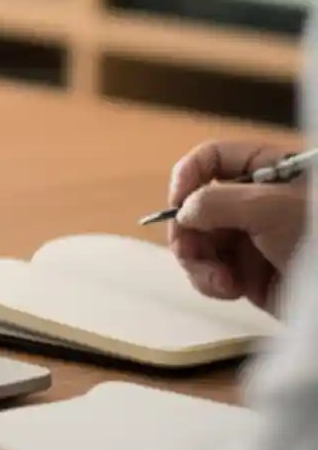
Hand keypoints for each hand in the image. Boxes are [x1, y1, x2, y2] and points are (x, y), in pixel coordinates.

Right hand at [168, 141, 306, 311]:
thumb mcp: (271, 208)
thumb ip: (218, 201)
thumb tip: (184, 210)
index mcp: (270, 172)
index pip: (213, 158)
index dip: (188, 176)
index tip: (178, 204)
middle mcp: (256, 202)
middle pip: (197, 205)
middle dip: (189, 231)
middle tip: (190, 253)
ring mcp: (252, 239)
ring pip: (198, 242)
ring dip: (198, 262)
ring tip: (219, 282)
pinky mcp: (250, 274)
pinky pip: (210, 273)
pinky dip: (211, 282)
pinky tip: (229, 291)